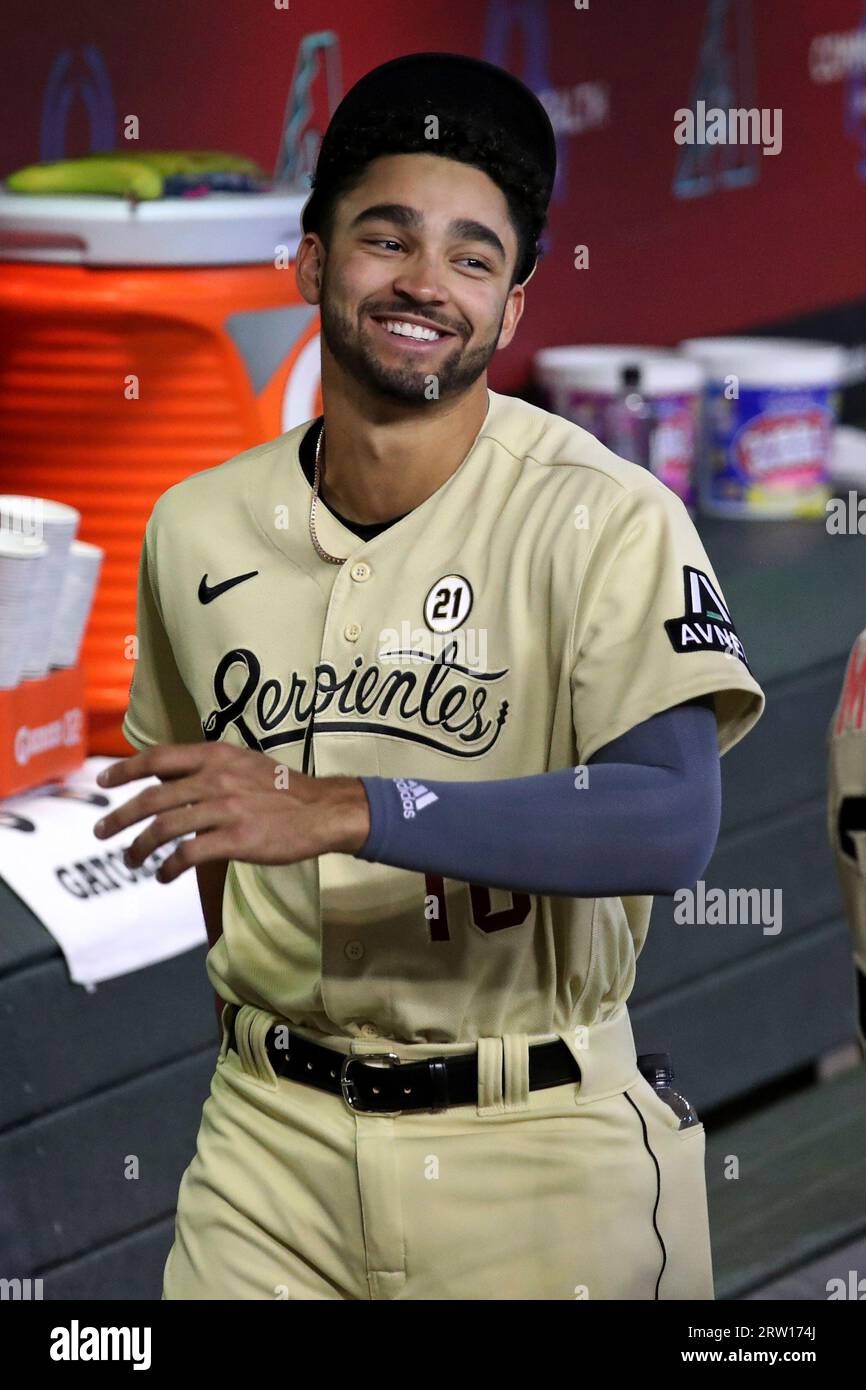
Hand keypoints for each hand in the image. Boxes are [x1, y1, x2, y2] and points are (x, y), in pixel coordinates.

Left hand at [92, 742, 370, 882]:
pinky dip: (168, 868)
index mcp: (216, 756)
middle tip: (100, 831)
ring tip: (131, 861)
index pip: (159, 758)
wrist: (322, 811)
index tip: (103, 782)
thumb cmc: (283, 789)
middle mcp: (216, 778)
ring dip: (139, 847)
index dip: (126, 770)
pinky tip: (163, 875)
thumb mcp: (243, 763)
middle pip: (153, 798)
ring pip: (165, 829)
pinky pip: (188, 855)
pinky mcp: (236, 839)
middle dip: (120, 817)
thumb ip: (207, 767)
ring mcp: (226, 809)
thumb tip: (164, 775)